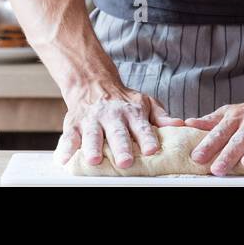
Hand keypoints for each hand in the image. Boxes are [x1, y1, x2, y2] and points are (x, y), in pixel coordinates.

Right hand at [56, 85, 184, 168]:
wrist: (93, 82)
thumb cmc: (124, 100)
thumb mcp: (145, 103)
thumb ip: (161, 116)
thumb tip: (179, 125)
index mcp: (132, 112)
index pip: (142, 127)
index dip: (147, 139)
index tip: (152, 150)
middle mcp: (112, 116)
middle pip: (117, 133)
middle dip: (121, 148)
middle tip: (126, 162)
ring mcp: (91, 120)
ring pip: (92, 135)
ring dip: (92, 147)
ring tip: (94, 160)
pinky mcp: (73, 124)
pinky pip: (68, 137)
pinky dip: (65, 148)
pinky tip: (64, 160)